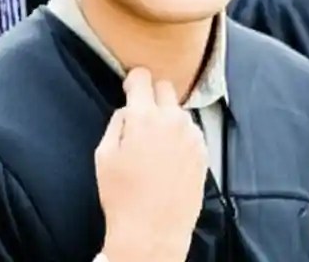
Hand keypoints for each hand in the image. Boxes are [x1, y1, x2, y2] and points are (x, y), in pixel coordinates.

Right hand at [97, 68, 207, 261]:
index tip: (130, 88)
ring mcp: (192, 135)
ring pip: (179, 112)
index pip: (143, 77)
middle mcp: (172, 120)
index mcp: (144, 117)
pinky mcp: (203, 151)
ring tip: (155, 146)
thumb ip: (117, 123)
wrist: (153, 230)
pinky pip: (191, 132)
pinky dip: (180, 137)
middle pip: (165, 88)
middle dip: (152, 96)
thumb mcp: (104, 155)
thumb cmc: (122, 195)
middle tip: (141, 117)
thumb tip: (128, 110)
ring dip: (167, 119)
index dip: (133, 80)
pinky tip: (169, 158)